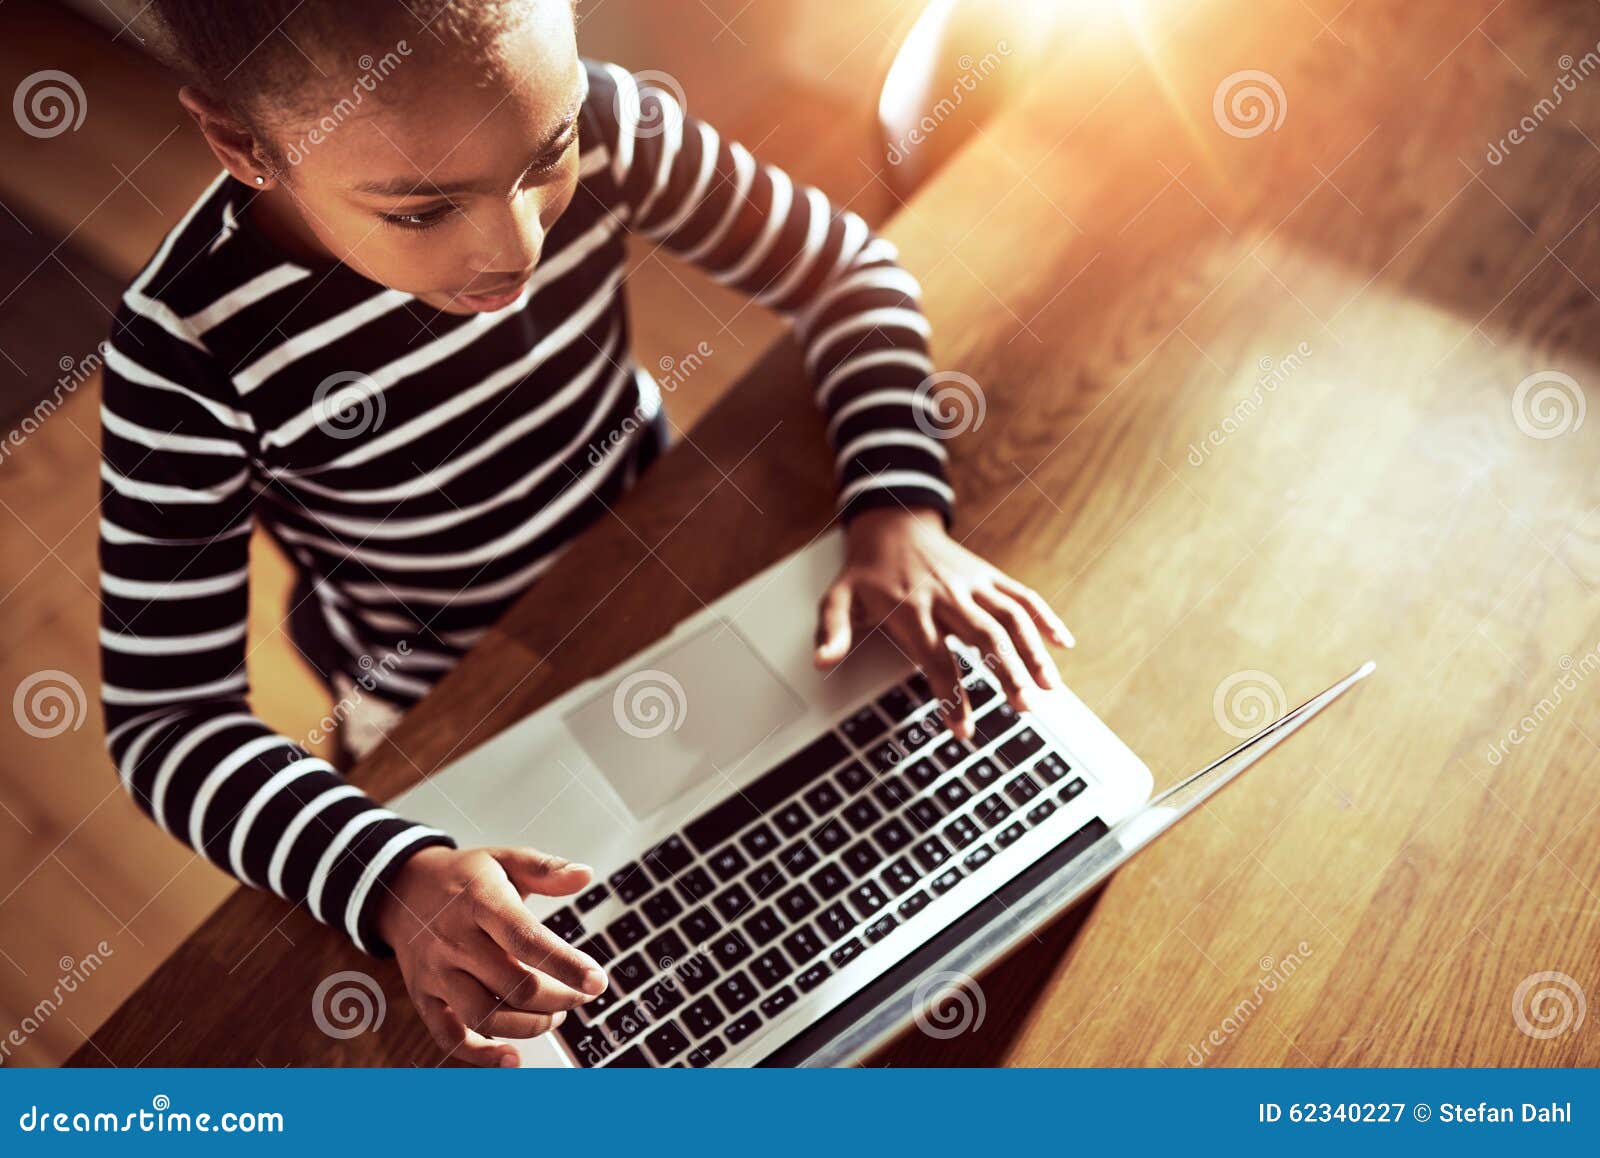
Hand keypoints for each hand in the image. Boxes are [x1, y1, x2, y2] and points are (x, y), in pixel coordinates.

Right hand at [376, 845, 608, 1066]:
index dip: (565, 964)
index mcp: (480, 901)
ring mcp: (436, 972)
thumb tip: (585, 875)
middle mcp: (454, 940)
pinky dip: (481, 1056)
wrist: (402, 888)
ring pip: (485, 1017)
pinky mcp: (423, 997)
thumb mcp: (504, 857)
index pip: (526, 939)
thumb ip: (546, 868)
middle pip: (513, 986)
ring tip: (554, 1014)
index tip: (597, 981)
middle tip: (579, 994)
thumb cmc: (464, 876)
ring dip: (530, 1026)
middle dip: (558, 998)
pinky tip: (512, 1057)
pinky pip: (449, 1037)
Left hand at [814, 507, 1073, 737]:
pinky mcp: (990, 575)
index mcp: (911, 608)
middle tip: (1023, 709)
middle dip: (1007, 674)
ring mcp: (973, 583)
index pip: (936, 659)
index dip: (951, 695)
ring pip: (1011, 618)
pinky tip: (1063, 643)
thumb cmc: (866, 571)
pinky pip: (1022, 596)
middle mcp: (948, 595)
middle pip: (983, 638)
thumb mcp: (838, 598)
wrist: (892, 522)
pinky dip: (1045, 618)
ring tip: (1049, 688)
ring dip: (1033, 652)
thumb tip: (821, 662)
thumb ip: (832, 630)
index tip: (963, 729)